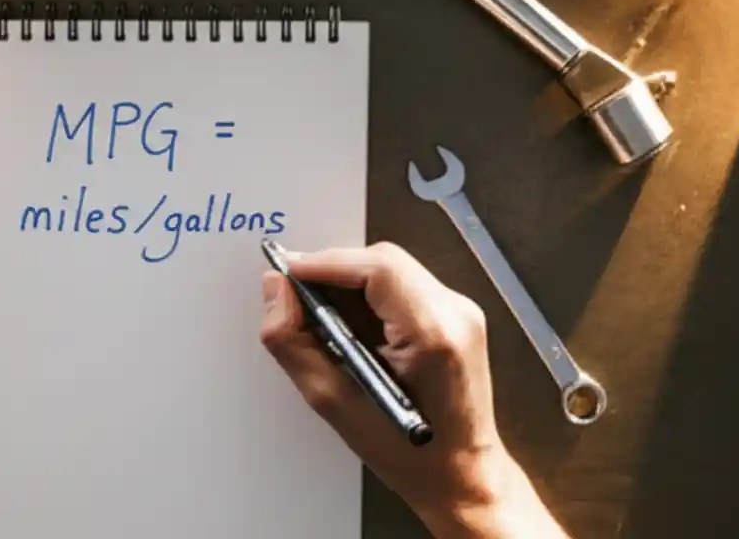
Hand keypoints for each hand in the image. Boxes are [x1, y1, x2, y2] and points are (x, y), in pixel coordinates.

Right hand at [260, 243, 567, 538]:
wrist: (464, 476)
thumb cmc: (407, 455)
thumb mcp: (334, 402)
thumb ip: (294, 342)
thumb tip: (274, 290)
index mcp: (433, 334)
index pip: (377, 269)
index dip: (325, 263)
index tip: (285, 273)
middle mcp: (455, 313)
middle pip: (383, 262)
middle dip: (333, 270)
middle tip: (293, 294)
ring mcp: (462, 311)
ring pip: (391, 269)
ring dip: (348, 281)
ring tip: (316, 312)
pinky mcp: (457, 316)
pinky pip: (403, 285)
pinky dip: (368, 293)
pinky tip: (347, 322)